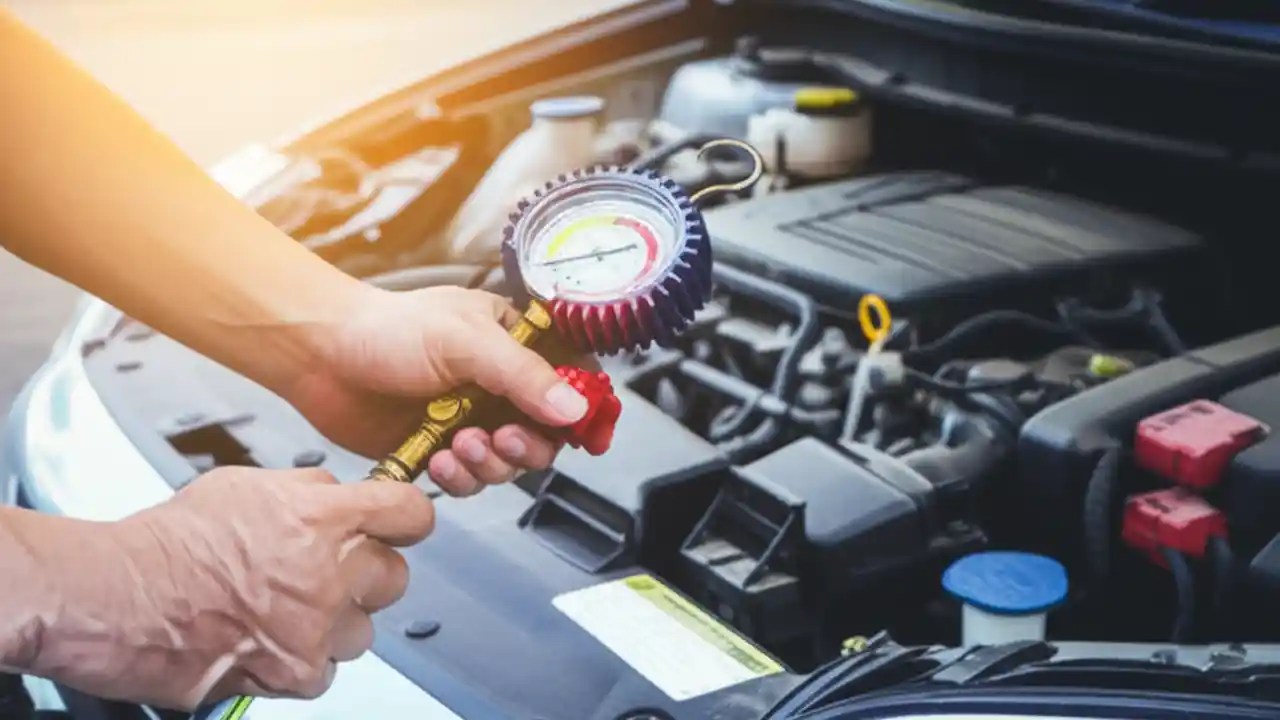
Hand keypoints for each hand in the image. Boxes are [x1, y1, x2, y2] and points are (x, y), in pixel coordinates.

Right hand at [23, 467, 434, 709]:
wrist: (116, 599)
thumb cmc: (168, 542)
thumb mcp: (244, 485)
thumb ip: (305, 489)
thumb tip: (340, 492)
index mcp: (320, 517)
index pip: (409, 513)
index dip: (407, 518)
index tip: (401, 523)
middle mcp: (328, 572)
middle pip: (395, 576)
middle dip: (367, 574)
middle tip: (330, 574)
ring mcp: (315, 627)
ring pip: (364, 629)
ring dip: (336, 623)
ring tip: (286, 611)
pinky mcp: (296, 673)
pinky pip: (328, 670)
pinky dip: (305, 661)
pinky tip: (268, 640)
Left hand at [288, 285, 590, 496]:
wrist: (320, 355)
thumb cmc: (387, 328)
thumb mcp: (465, 340)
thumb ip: (523, 376)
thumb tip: (575, 407)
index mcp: (513, 344)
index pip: (571, 378)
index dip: (585, 409)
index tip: (588, 434)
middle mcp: (497, 385)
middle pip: (545, 433)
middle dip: (529, 446)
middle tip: (504, 439)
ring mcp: (469, 418)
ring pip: (509, 463)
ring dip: (492, 463)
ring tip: (462, 445)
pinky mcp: (439, 449)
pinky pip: (469, 479)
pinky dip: (461, 477)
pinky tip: (440, 460)